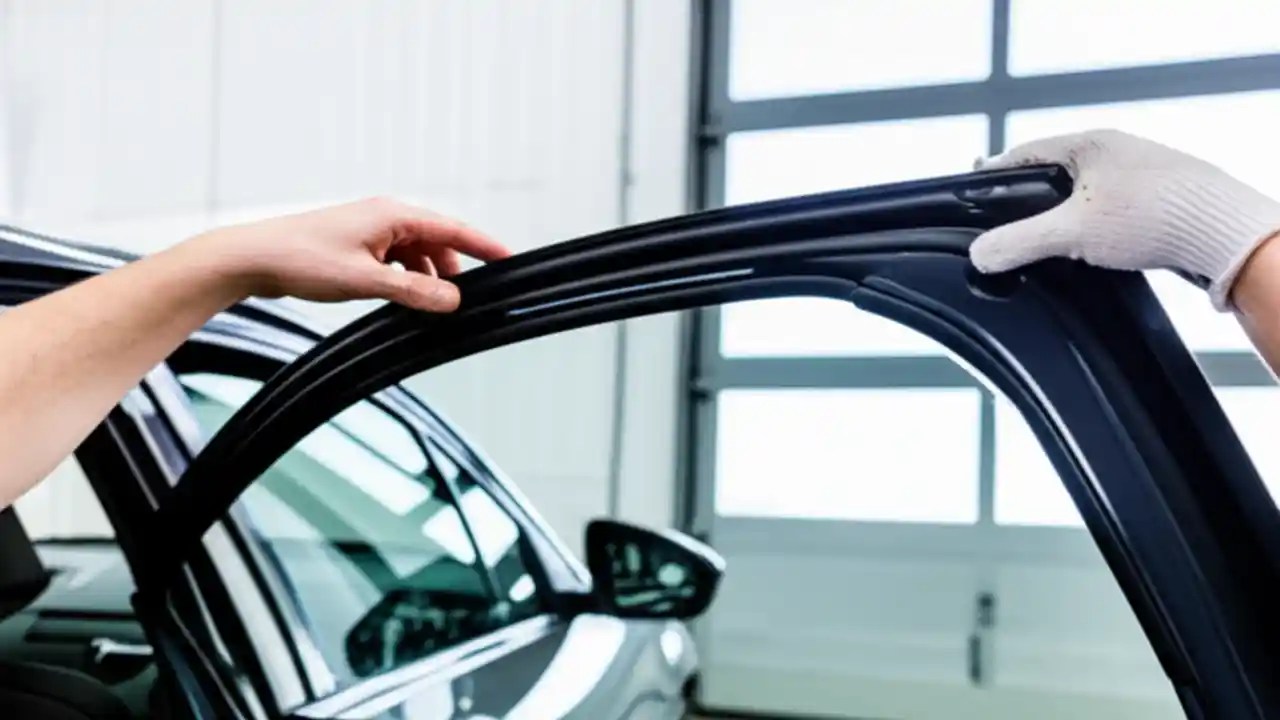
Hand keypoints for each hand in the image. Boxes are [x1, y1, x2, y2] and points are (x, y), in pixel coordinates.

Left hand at [186, 197, 510, 311]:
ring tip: (424, 308)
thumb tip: (453, 301)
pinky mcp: (356, 248)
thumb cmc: (302, 259)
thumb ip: (414, 293)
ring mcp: (370, 233)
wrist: (252, 259)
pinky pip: (396, 264)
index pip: (453, 229)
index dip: (484, 246)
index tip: (509, 260)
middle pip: (437, 245)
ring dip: (425, 281)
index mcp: (392, 215)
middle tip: (460, 304)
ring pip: (416, 257)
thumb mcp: (366, 281)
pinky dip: (405, 282)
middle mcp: (385, 218)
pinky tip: (400, 302)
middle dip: (451, 273)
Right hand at [970, 129, 1279, 308]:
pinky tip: (1093, 247)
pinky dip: (1095, 226)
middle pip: (1055, 173)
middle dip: (1030, 197)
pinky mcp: (1158, 200)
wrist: (1221, 232)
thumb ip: (1018, 242)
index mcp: (1089, 144)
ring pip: (1085, 193)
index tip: (975, 184)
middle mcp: (1115, 152)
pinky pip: (1112, 211)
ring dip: (1066, 214)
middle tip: (1008, 219)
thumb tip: (980, 254)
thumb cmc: (1156, 214)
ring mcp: (1139, 175)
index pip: (1025, 154)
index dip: (996, 172)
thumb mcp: (1069, 231)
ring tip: (1048, 238)